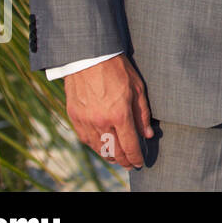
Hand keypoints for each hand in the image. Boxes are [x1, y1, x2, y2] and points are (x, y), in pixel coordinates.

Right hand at [63, 54, 152, 169]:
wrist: (89, 57)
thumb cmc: (117, 69)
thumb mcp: (137, 88)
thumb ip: (143, 114)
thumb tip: (147, 134)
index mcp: (119, 114)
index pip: (130, 145)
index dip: (136, 157)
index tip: (140, 163)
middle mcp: (101, 122)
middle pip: (114, 151)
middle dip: (124, 161)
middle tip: (130, 165)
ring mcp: (85, 121)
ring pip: (98, 148)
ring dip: (109, 156)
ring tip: (118, 158)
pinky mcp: (74, 117)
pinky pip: (85, 139)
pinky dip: (95, 146)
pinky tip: (102, 147)